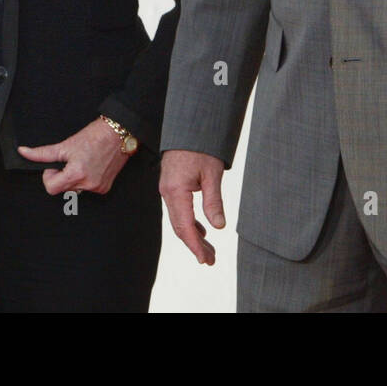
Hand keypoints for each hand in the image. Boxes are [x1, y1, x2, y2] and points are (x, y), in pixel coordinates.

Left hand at [17, 118, 129, 194]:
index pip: (51, 189)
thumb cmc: (95, 136)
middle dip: (63, 176)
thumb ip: (42, 153)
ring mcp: (98, 188)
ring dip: (75, 179)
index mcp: (76, 174)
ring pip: (75, 190)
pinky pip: (88, 189)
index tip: (56, 166)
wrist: (118, 133)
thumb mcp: (65, 144)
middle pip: (63, 189)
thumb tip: (24, 152)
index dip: (50, 176)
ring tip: (83, 162)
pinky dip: (87, 180)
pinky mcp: (105, 188)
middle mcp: (88, 184)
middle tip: (72, 161)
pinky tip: (92, 166)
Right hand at [159, 149, 225, 264]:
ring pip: (179, 219)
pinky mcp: (171, 185)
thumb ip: (213, 201)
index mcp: (176, 191)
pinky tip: (202, 230)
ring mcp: (167, 189)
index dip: (195, 245)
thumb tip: (218, 226)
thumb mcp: (212, 174)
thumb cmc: (201, 146)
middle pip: (180, 227)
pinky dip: (190, 222)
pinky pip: (179, 210)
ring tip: (209, 250)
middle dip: (195, 245)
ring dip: (193, 236)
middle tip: (210, 260)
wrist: (189, 125)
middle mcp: (167, 192)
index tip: (205, 260)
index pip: (185, 226)